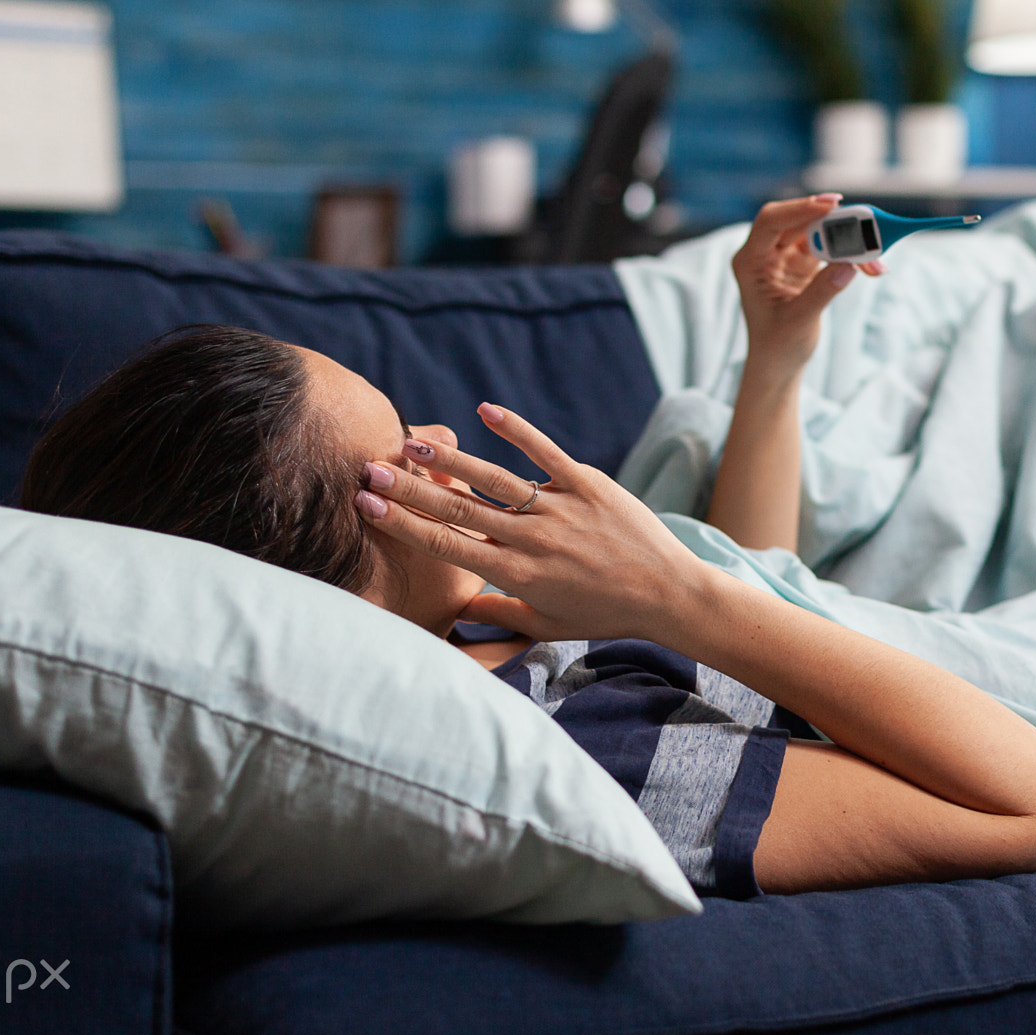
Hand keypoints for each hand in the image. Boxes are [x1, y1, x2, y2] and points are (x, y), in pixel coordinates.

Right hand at [354, 402, 715, 642]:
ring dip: (451, 460)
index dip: (404, 525)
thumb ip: (498, 614)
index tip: (367, 507)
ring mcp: (560, 509)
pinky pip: (546, 454)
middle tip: (369, 470)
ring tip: (412, 445)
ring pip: (495, 480)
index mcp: (516, 575)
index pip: (448, 545)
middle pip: (459, 508)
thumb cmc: (605, 614)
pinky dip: (517, 430)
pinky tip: (485, 410)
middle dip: (410, 490)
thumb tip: (456, 609)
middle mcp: (532, 540)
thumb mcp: (547, 624)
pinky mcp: (588, 485)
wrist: (668, 594)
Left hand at [732, 195, 882, 373]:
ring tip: (874, 259)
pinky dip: (850, 254)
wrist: (778, 364)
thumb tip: (849, 265)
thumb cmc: (777, 346)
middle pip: (799, 222)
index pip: (770, 222)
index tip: (832, 205)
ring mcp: (784, 257)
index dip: (800, 209)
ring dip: (848, 241)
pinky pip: (829, 247)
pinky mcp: (802, 264)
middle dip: (834, 224)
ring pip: (818, 233)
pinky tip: (869, 265)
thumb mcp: (798, 321)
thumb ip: (821, 292)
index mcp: (750, 262)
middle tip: (866, 228)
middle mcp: (765, 253)